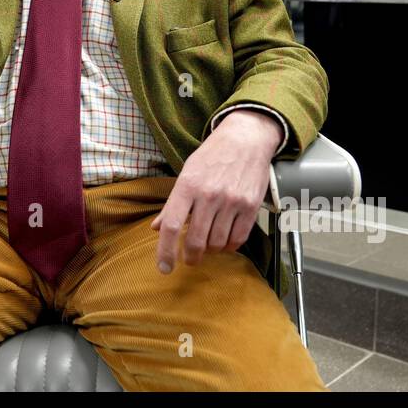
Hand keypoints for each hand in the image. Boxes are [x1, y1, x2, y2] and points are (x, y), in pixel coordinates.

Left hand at [151, 109, 280, 273]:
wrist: (246, 139)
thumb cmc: (212, 156)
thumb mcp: (187, 173)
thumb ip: (172, 203)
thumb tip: (156, 228)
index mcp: (188, 185)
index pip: (172, 225)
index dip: (165, 251)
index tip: (164, 268)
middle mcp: (209, 194)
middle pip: (196, 240)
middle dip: (191, 257)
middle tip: (189, 259)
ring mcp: (232, 201)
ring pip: (218, 243)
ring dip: (211, 250)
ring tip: (208, 244)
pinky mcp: (250, 206)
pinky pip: (238, 239)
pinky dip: (230, 246)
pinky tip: (225, 241)